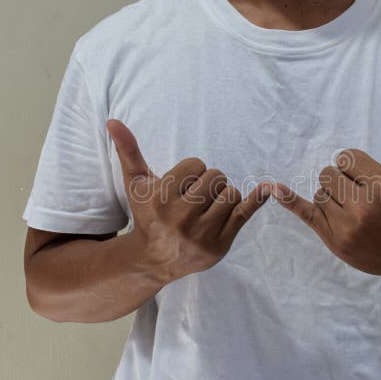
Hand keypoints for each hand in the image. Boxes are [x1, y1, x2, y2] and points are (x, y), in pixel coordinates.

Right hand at [107, 119, 270, 284]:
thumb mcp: (136, 183)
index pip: (197, 165)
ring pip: (231, 194)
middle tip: (195, 196)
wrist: (155, 258)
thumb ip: (128, 151)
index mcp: (161, 199)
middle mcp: (181, 218)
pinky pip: (244, 214)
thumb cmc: (148, 213)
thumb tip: (113, 121)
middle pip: (217, 177)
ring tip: (207, 207)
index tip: (182, 185)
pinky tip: (267, 188)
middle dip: (208, 182)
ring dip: (223, 195)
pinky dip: (256, 200)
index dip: (192, 171)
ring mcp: (202, 234)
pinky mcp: (220, 245)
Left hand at [271, 106, 380, 280]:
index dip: (356, 164)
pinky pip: (307, 213)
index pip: (346, 158)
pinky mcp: (336, 241)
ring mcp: (347, 227)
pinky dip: (289, 200)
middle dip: (342, 178)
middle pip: (328, 173)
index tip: (371, 176)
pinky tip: (274, 188)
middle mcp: (363, 207)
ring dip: (332, 194)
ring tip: (356, 206)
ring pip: (320, 193)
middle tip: (362, 192)